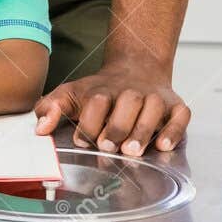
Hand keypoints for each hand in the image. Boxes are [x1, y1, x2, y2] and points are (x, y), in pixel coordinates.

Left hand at [33, 59, 189, 155]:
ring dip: (143, 130)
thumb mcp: (70, 95)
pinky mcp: (177, 106)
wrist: (136, 70)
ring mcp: (156, 98)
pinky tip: (162, 146)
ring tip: (132, 151)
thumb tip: (40, 129)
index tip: (81, 139)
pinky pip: (180, 116)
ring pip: (153, 109)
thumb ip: (50, 108)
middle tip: (107, 146)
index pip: (97, 101)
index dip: (89, 122)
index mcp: (102, 89)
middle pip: (127, 103)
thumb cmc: (98, 92)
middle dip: (116, 127)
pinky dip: (173, 130)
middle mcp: (131, 92)